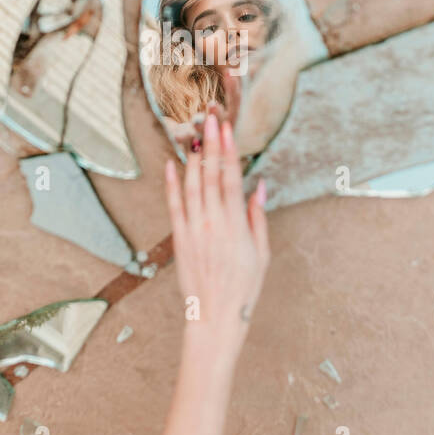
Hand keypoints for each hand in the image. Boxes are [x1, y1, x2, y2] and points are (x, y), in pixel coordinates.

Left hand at [163, 112, 270, 362]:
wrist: (215, 316)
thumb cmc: (244, 288)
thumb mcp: (261, 253)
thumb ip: (257, 217)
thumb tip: (258, 186)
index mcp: (235, 225)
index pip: (231, 179)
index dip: (228, 151)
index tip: (227, 128)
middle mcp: (212, 223)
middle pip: (210, 176)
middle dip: (210, 144)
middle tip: (209, 117)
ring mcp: (193, 230)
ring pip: (191, 186)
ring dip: (192, 158)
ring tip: (193, 133)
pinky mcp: (179, 239)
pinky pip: (174, 205)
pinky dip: (172, 183)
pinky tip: (172, 164)